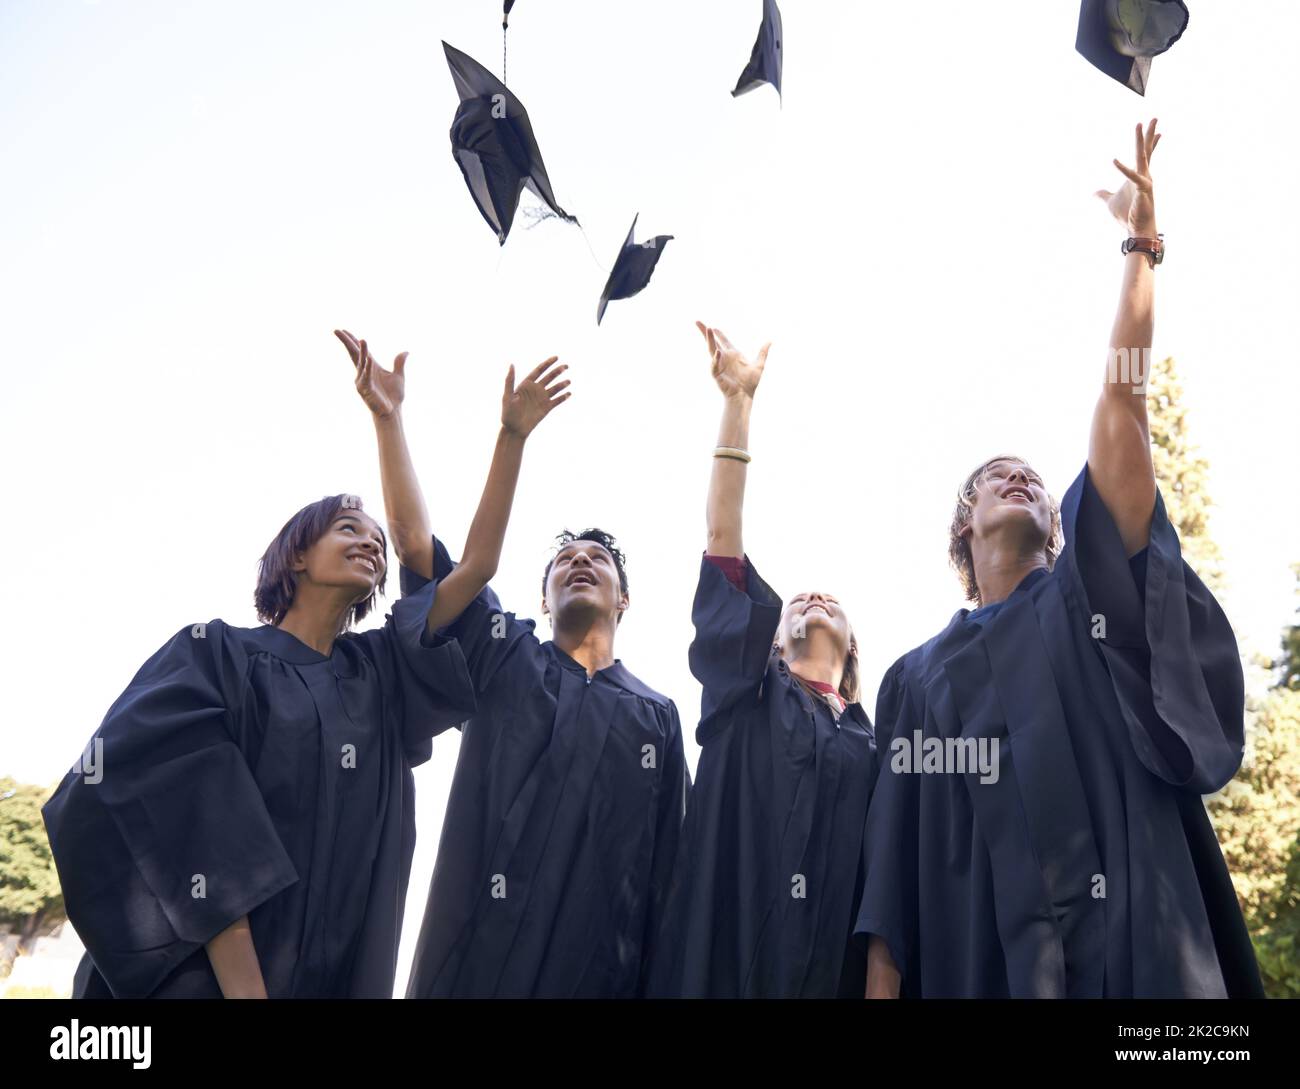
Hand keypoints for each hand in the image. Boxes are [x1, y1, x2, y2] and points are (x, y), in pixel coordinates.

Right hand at [335, 329, 405, 419]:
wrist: (392, 411)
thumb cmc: (393, 396)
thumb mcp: (399, 376)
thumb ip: (399, 363)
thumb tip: (406, 352)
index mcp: (371, 367)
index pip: (359, 351)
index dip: (352, 341)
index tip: (344, 330)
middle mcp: (364, 372)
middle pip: (353, 353)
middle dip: (346, 341)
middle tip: (337, 330)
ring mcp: (363, 380)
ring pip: (361, 362)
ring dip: (362, 351)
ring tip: (362, 339)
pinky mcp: (365, 389)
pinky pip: (366, 376)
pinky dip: (368, 367)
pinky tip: (368, 358)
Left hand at [501, 357, 569, 437]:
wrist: (514, 430)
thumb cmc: (508, 413)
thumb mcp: (507, 396)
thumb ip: (510, 380)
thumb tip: (512, 364)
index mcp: (526, 384)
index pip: (539, 370)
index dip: (547, 363)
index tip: (556, 357)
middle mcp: (536, 389)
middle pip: (549, 377)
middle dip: (558, 371)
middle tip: (566, 366)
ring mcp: (542, 398)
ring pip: (555, 388)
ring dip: (562, 384)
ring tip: (568, 381)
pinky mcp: (547, 408)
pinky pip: (557, 401)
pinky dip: (563, 397)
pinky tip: (569, 394)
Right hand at [696, 321, 768, 400]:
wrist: (745, 395)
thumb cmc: (750, 383)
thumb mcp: (759, 365)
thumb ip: (762, 353)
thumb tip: (770, 341)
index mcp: (733, 354)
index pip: (723, 341)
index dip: (718, 333)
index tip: (713, 327)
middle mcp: (724, 358)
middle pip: (712, 342)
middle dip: (705, 332)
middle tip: (697, 322)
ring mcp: (719, 365)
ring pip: (711, 349)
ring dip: (709, 339)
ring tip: (707, 329)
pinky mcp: (717, 373)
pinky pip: (715, 365)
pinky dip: (715, 359)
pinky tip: (718, 352)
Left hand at [1095, 118, 1160, 236]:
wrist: (1136, 229)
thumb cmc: (1127, 215)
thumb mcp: (1110, 202)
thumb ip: (1103, 195)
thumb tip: (1094, 193)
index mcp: (1139, 176)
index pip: (1145, 155)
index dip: (1150, 143)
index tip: (1157, 130)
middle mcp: (1145, 175)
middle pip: (1146, 151)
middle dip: (1149, 134)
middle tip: (1153, 118)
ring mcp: (1145, 180)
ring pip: (1142, 156)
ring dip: (1140, 140)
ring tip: (1140, 125)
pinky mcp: (1142, 189)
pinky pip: (1131, 176)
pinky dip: (1122, 169)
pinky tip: (1113, 161)